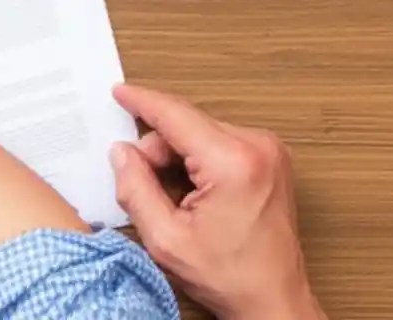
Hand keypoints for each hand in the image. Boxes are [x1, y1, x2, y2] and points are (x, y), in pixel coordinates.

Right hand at [110, 85, 325, 319]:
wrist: (273, 300)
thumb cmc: (230, 276)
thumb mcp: (165, 238)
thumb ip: (135, 188)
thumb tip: (122, 153)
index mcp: (233, 163)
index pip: (175, 115)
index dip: (141, 102)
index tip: (119, 92)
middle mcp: (257, 148)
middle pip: (186, 124)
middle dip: (156, 148)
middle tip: (141, 183)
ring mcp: (269, 151)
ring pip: (200, 132)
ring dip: (177, 155)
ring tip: (173, 197)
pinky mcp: (270, 159)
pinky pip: (218, 142)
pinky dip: (197, 159)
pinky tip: (192, 191)